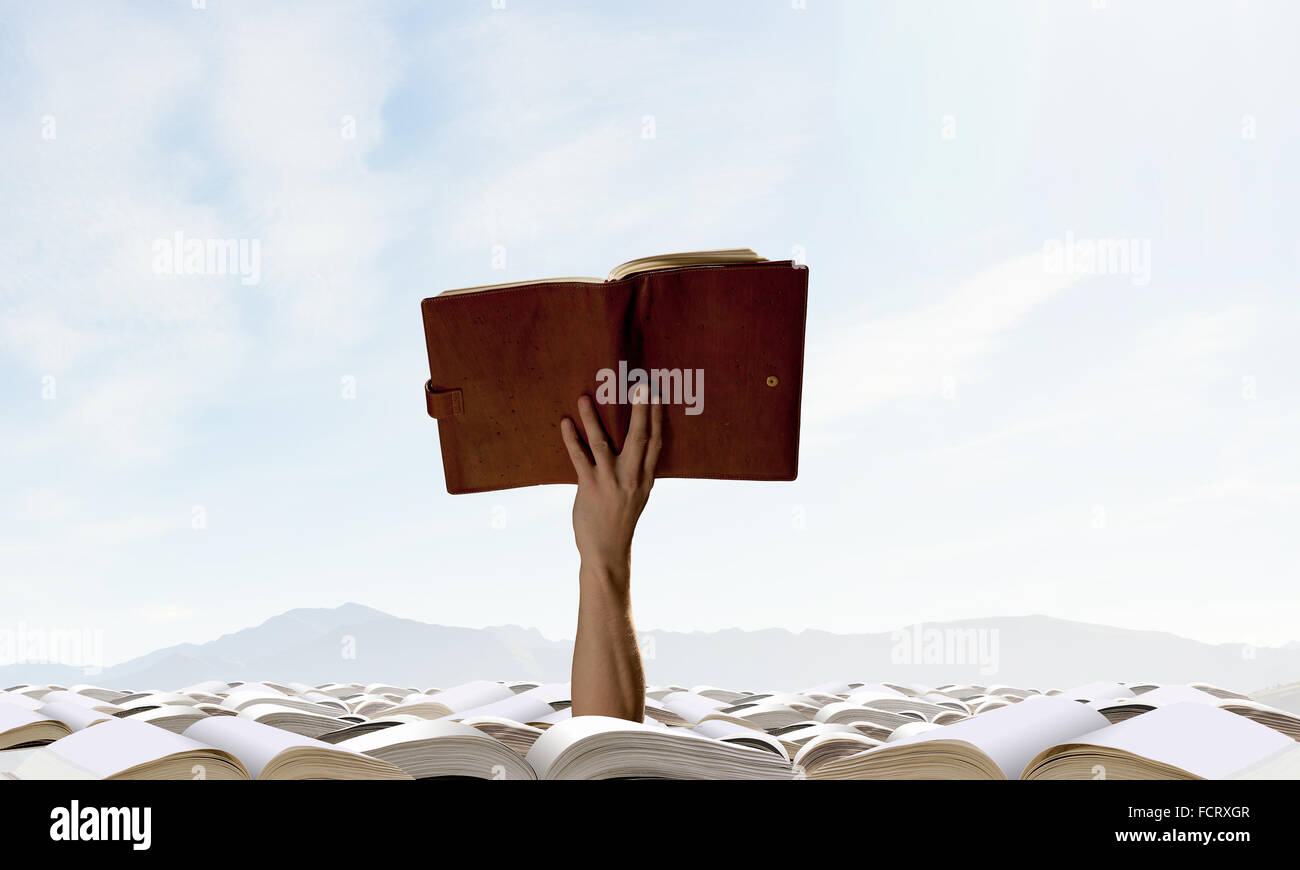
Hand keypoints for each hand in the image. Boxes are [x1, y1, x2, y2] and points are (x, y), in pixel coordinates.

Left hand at [559, 386, 662, 573]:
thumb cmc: (620, 520)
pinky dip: (571, 439)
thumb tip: (640, 445)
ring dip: (593, 418)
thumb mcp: (638, 494)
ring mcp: (610, 481)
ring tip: (584, 396)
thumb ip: (639, 470)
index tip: (656, 394)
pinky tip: (566, 422)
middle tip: (639, 385)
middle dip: (640, 410)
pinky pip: (579, 458)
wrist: (607, 551)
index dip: (657, 417)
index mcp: (646, 478)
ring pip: (602, 443)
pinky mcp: (589, 487)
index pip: (656, 442)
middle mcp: (631, 477)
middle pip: (638, 437)